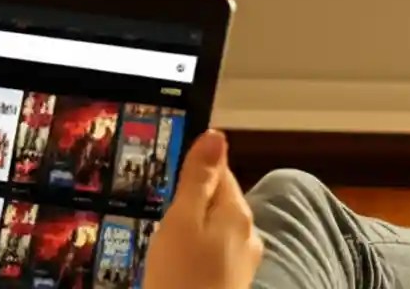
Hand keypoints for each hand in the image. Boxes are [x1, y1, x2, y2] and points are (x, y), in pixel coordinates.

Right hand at [142, 130, 263, 288]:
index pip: (220, 171)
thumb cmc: (181, 276)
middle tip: (160, 214)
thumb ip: (199, 179)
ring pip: (215, 228)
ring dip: (192, 229)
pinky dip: (195, 252)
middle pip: (219, 200)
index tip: (166, 181)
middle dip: (191, 203)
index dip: (192, 172)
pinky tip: (177, 263)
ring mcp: (243, 261)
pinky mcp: (233, 283)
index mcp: (238, 211)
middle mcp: (249, 233)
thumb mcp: (182, 220)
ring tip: (164, 241)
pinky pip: (213, 253)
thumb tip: (216, 135)